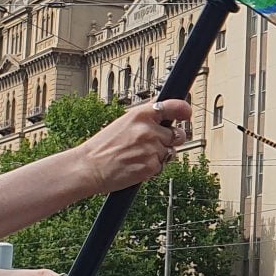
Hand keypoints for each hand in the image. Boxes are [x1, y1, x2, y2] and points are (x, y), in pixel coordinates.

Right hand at [76, 98, 192, 192]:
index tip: (187, 114)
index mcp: (140, 115)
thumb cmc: (102, 147)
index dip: (183, 110)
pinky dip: (153, 169)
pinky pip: (162, 167)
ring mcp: (151, 149)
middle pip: (177, 134)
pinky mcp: (151, 167)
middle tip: (155, 144)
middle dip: (171, 140)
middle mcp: (148, 130)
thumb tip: (164, 114)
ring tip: (139, 157)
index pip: (172, 106)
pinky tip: (137, 166)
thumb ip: (144, 118)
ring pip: (170, 152)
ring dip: (160, 156)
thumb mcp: (123, 122)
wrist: (88, 168)